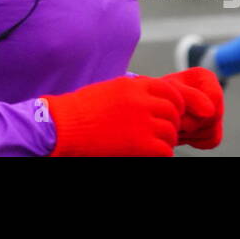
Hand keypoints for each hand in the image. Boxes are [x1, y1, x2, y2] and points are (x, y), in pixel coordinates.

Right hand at [42, 75, 184, 156]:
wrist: (64, 126)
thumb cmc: (81, 109)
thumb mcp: (110, 89)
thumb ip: (133, 91)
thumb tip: (151, 99)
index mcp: (134, 85)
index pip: (170, 91)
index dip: (175, 103)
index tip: (172, 112)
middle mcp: (141, 101)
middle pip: (173, 112)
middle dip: (171, 123)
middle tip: (163, 132)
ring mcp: (143, 122)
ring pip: (171, 132)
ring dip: (166, 140)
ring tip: (155, 144)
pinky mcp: (141, 144)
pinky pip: (165, 150)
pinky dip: (162, 153)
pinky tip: (150, 153)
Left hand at [161, 67, 223, 148]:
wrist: (152, 110)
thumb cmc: (159, 96)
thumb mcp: (169, 91)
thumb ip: (190, 97)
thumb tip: (209, 112)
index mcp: (204, 77)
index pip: (214, 97)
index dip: (196, 107)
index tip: (179, 109)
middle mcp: (213, 95)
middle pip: (213, 116)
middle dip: (189, 120)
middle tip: (172, 118)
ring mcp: (215, 115)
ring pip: (211, 130)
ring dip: (189, 131)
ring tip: (174, 122)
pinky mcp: (213, 132)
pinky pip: (209, 141)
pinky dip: (192, 139)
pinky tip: (180, 131)